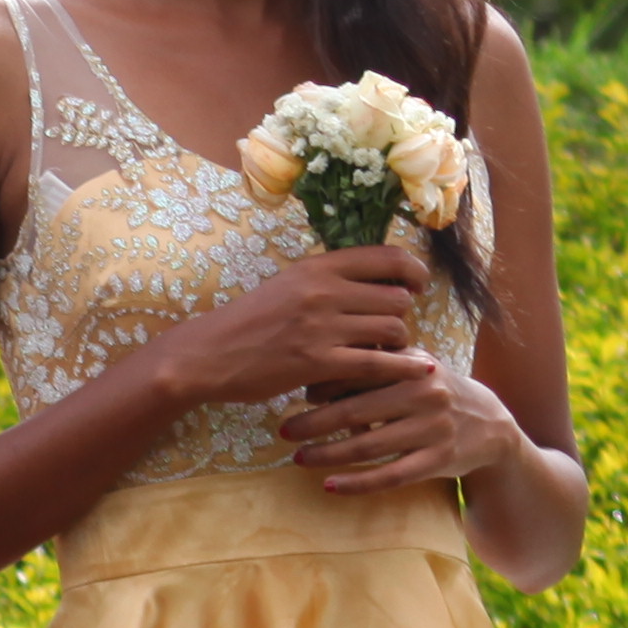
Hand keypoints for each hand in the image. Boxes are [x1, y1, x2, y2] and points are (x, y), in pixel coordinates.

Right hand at [144, 242, 435, 414]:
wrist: (207, 354)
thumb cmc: (249, 321)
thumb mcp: (288, 285)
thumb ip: (329, 280)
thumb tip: (381, 281)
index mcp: (316, 267)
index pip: (387, 258)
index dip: (414, 271)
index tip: (416, 286)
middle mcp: (322, 292)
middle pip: (396, 298)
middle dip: (401, 315)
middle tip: (388, 328)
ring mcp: (320, 327)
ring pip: (392, 330)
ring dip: (397, 343)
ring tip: (383, 351)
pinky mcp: (317, 363)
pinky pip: (377, 363)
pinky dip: (403, 367)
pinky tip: (419, 369)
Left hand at [287, 352, 528, 493]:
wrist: (490, 424)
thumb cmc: (433, 392)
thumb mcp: (412, 367)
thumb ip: (373, 364)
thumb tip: (312, 374)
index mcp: (411, 365)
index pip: (356, 372)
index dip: (321, 386)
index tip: (295, 395)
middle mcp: (424, 393)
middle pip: (355, 410)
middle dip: (313, 422)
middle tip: (283, 429)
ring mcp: (433, 428)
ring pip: (368, 446)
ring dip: (326, 454)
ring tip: (298, 457)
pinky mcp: (439, 460)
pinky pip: (390, 476)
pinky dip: (357, 483)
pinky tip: (329, 486)